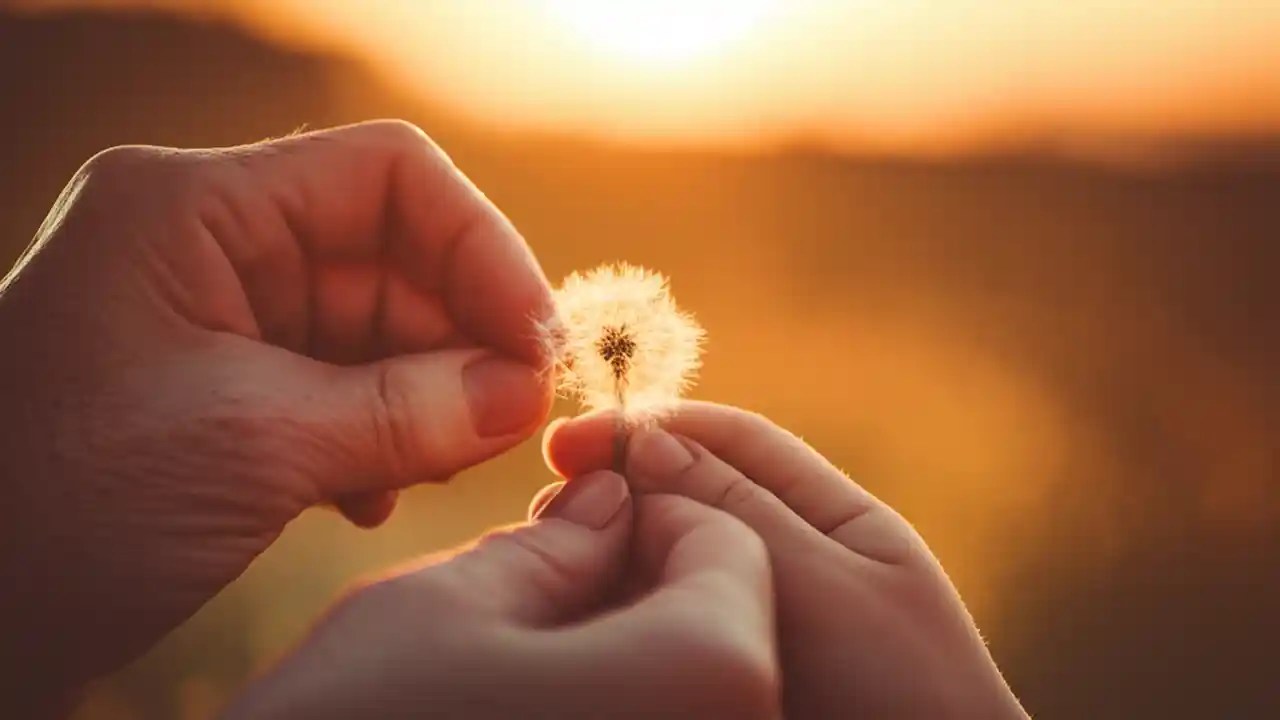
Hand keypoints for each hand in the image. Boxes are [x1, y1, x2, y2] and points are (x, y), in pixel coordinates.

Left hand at [0, 121, 553, 706]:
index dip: (482, 248)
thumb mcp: (254, 446)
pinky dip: (380, 435)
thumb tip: (526, 394)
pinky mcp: (224, 390)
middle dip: (462, 338)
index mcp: (194, 210)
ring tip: (437, 468)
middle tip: (509, 420)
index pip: (387, 176)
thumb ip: (409, 411)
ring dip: (427, 397)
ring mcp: (217, 320)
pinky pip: (340, 387)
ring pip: (375, 330)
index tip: (535, 342)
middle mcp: (210, 247)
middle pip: (390, 257)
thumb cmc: (58, 507)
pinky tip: (369, 496)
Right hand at [224, 471, 779, 719]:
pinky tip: (528, 699)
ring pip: (691, 687)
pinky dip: (612, 698)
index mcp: (706, 677)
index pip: (731, 545)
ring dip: (626, 641)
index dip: (653, 504)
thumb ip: (556, 546)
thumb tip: (609, 504)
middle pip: (725, 626)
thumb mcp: (446, 606)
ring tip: (527, 634)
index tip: (580, 502)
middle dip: (644, 574)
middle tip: (550, 560)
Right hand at [545, 403, 1028, 718]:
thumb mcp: (825, 587)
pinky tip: (588, 623)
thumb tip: (647, 440)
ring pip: (672, 570)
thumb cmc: (907, 695)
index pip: (734, 443)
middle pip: (694, 503)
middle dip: (625, 496)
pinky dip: (629, 620)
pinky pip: (672, 633)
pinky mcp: (733, 673)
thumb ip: (739, 510)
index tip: (571, 440)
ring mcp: (759, 622)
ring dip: (618, 560)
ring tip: (553, 567)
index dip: (653, 427)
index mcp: (834, 518)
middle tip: (550, 514)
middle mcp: (792, 563)